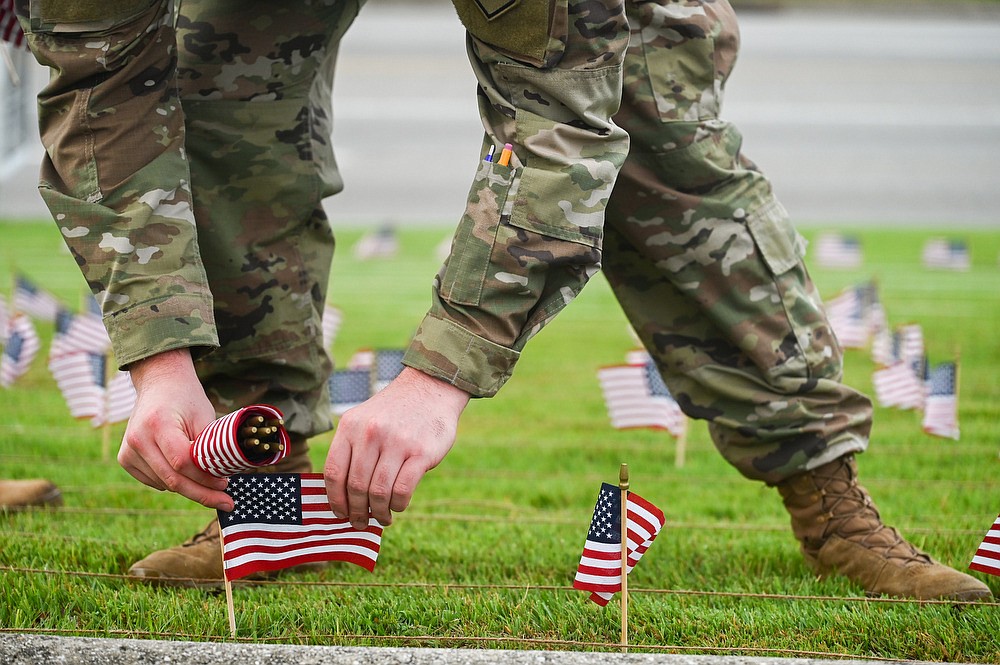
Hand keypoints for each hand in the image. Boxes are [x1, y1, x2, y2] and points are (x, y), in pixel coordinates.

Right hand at [118, 349, 232, 510]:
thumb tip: (220, 481)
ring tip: (209, 481)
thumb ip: (208, 449)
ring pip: (164, 484)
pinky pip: (154, 481)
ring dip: (189, 487)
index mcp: (158, 424)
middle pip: (172, 479)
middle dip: (201, 493)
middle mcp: (138, 438)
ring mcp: (128, 450)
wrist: (160, 384)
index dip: (205, 479)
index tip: (226, 486)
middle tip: (226, 502)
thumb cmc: (187, 400)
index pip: (182, 463)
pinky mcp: (125, 458)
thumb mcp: (204, 417)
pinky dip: (172, 482)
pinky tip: (185, 473)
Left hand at [325, 367, 469, 529]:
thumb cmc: (394, 413)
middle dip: (357, 511)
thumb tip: (340, 495)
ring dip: (379, 512)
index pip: (334, 473)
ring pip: (378, 492)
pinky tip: (398, 506)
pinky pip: (402, 490)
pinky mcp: (421, 453)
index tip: (340, 513)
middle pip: (356, 486)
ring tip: (382, 518)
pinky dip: (398, 505)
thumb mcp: (364, 420)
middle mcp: (371, 433)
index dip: (335, 499)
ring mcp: (397, 442)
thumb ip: (351, 449)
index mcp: (350, 426)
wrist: (430, 389)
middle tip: (360, 522)